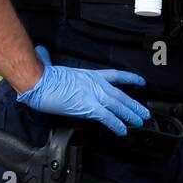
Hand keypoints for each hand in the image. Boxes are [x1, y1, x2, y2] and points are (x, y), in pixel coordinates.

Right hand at [15, 46, 149, 135]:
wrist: (38, 81)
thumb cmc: (42, 76)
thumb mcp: (51, 66)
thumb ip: (48, 59)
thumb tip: (41, 52)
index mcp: (90, 75)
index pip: (116, 75)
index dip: (130, 79)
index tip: (141, 82)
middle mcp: (95, 84)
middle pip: (121, 94)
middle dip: (134, 104)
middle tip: (144, 112)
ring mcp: (93, 95)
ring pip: (118, 105)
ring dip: (130, 114)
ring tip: (139, 121)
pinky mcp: (87, 107)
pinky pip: (107, 117)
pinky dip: (116, 124)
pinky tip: (123, 130)